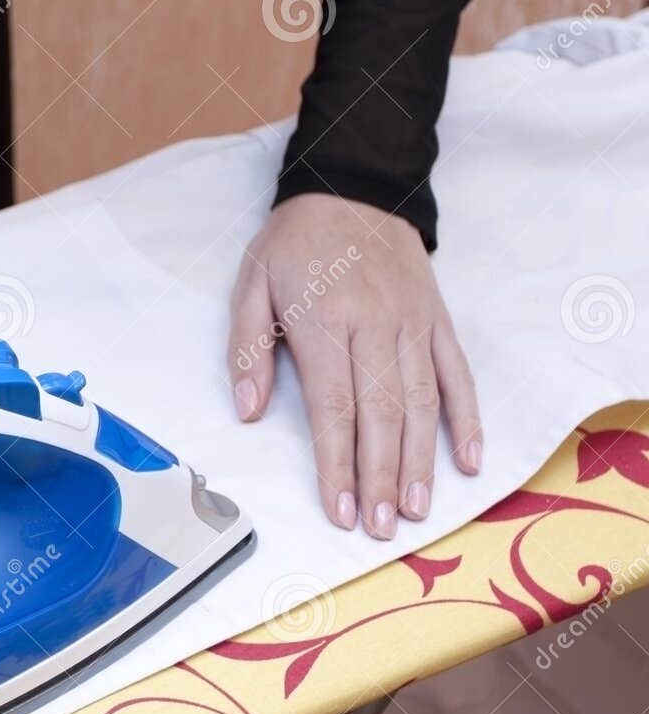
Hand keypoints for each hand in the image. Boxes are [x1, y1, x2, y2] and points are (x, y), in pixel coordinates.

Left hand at [228, 193, 480, 538]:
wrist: (351, 186)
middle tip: (379, 527)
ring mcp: (413, 323)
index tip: (338, 508)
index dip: (338, 464)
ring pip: (423, 402)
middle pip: (382, 415)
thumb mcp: (251, 284)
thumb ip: (248, 348)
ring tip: (414, 510)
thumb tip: (246, 410)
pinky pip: (457, 373)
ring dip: (420, 461)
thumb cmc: (293, 242)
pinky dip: (466, 418)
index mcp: (325, 322)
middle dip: (379, 477)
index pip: (334, 408)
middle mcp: (375, 325)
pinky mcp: (438, 318)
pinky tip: (467, 460)